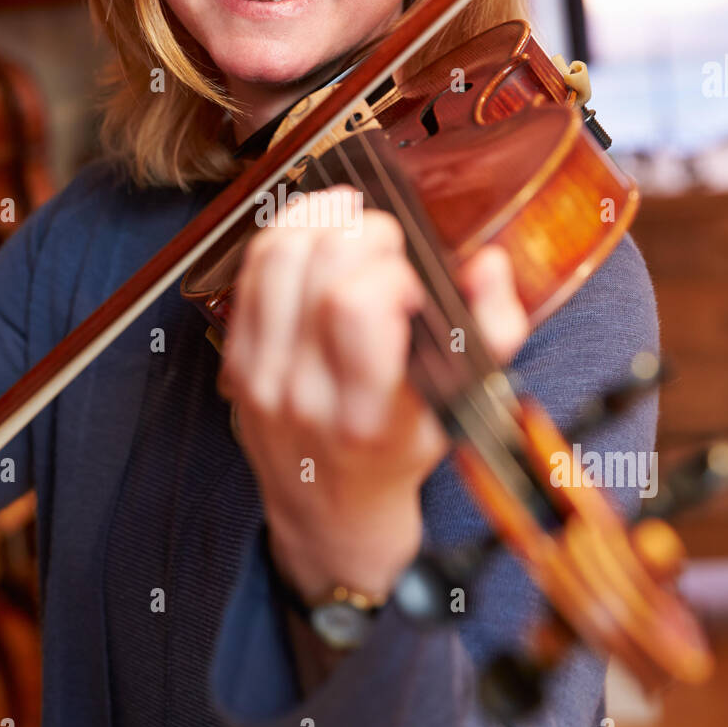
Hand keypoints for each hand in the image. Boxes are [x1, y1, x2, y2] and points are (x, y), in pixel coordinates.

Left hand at [217, 188, 528, 603]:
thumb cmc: (400, 451)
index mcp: (366, 413)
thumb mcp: (462, 405)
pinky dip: (284, 236)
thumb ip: (492, 329)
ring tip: (351, 219)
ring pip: (276, 260)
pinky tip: (315, 230)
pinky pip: (249, 273)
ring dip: (318, 221)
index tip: (412, 280)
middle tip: (387, 241)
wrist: (329, 507)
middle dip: (361, 231)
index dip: (389, 270)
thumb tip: (487, 263)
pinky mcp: (234, 361)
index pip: (356, 307)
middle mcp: (303, 394)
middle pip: (316, 269)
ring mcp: (260, 376)